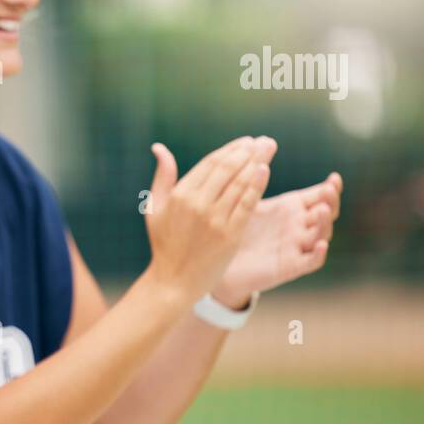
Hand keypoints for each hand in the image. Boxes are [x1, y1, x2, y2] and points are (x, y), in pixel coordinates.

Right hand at [144, 136, 272, 305]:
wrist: (173, 282)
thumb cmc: (164, 244)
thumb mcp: (155, 208)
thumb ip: (162, 177)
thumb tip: (160, 148)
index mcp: (180, 195)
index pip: (210, 164)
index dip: (231, 149)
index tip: (246, 142)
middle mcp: (197, 204)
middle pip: (228, 169)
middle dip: (248, 151)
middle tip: (264, 141)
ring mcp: (215, 220)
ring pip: (240, 183)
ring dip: (257, 162)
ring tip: (269, 149)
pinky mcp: (230, 235)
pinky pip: (247, 205)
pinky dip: (257, 186)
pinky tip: (265, 170)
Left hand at [213, 170, 342, 306]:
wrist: (220, 260)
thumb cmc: (236, 225)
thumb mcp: (247, 200)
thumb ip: (254, 180)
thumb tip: (257, 145)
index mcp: (293, 207)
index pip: (320, 195)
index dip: (330, 187)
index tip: (334, 177)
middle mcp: (300, 226)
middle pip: (326, 213)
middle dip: (330, 201)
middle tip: (328, 191)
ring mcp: (297, 246)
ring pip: (321, 235)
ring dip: (325, 223)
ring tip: (323, 210)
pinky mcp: (290, 266)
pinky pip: (311, 261)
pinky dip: (318, 254)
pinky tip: (320, 244)